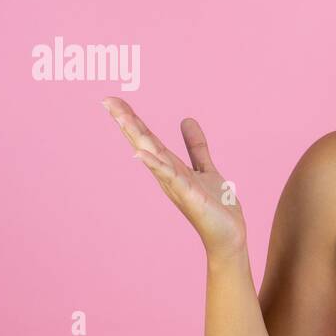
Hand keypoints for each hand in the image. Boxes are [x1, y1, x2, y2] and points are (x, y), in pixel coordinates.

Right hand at [101, 97, 246, 258]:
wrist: (228, 235)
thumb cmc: (215, 206)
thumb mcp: (205, 169)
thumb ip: (195, 146)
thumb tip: (186, 120)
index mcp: (171, 167)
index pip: (148, 138)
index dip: (132, 119)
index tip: (112, 100)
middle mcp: (168, 175)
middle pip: (144, 143)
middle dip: (127, 122)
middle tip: (107, 101)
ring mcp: (176, 185)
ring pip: (154, 156)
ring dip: (138, 137)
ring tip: (122, 117)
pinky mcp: (190, 196)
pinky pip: (171, 176)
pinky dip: (156, 164)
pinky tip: (142, 153)